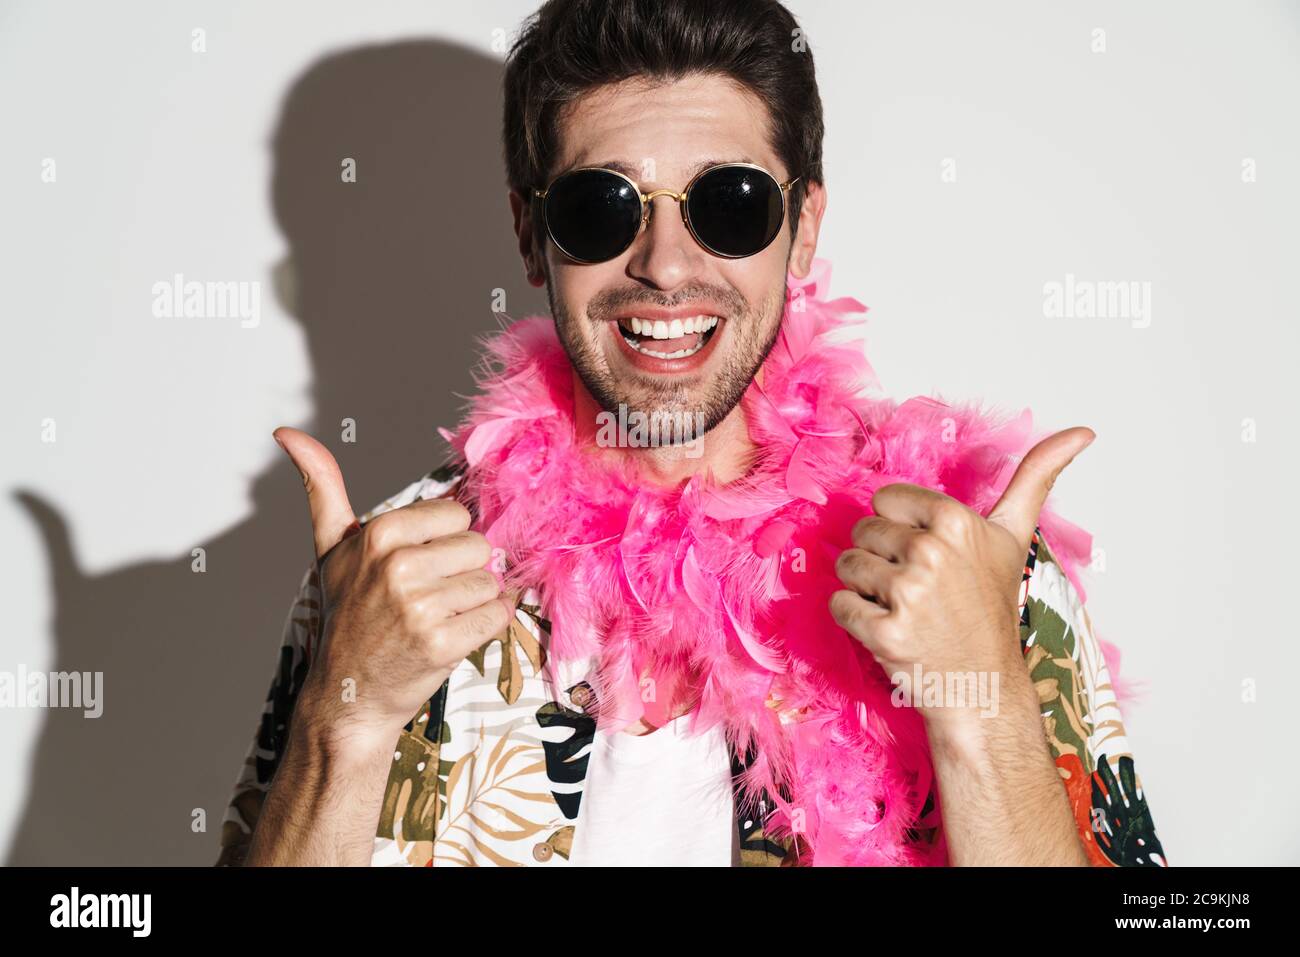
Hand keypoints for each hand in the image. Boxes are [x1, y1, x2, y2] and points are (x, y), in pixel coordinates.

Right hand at [273, 427, 511, 751]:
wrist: (349, 694)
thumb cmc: (347, 616)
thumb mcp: (331, 547)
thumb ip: (322, 486)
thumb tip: (288, 433)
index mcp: (377, 535)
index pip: (456, 514)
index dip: (445, 541)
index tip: (417, 565)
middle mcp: (397, 567)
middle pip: (480, 547)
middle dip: (463, 572)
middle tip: (428, 597)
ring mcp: (419, 608)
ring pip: (491, 583)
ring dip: (474, 603)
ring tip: (437, 618)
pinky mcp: (442, 645)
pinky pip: (498, 616)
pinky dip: (485, 627)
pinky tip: (452, 636)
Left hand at [829, 427, 1094, 727]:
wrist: (984, 687)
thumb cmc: (991, 609)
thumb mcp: (1014, 537)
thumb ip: (1036, 477)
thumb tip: (1084, 430)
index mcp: (956, 522)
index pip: (885, 500)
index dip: (900, 528)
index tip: (929, 556)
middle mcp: (931, 552)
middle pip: (863, 532)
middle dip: (882, 559)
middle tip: (919, 590)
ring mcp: (907, 594)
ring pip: (847, 567)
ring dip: (866, 589)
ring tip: (906, 610)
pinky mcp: (884, 632)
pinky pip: (839, 604)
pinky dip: (854, 619)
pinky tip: (890, 631)